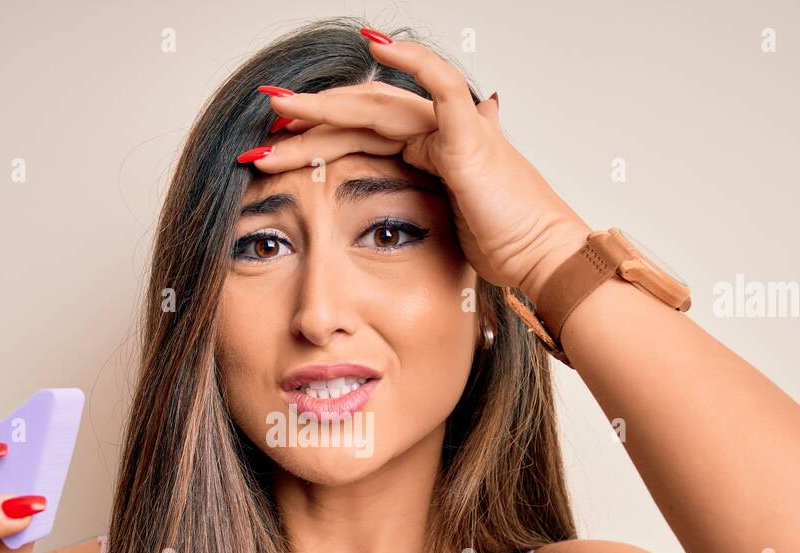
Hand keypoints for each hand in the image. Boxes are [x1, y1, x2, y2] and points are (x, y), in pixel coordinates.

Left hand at [247, 30, 590, 300]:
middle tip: (259, 131)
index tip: (272, 154)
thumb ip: (420, 212)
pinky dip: (409, 59)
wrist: (540, 260)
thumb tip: (396, 220)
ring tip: (277, 107)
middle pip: (357, 119)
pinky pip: (438, 84)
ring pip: (377, 104)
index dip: (314, 142)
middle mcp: (436, 133)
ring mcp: (451, 129)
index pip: (358, 138)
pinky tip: (372, 45)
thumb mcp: (443, 232)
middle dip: (305, 124)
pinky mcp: (468, 135)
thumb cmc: (502, 251)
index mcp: (427, 155)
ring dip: (323, 105)